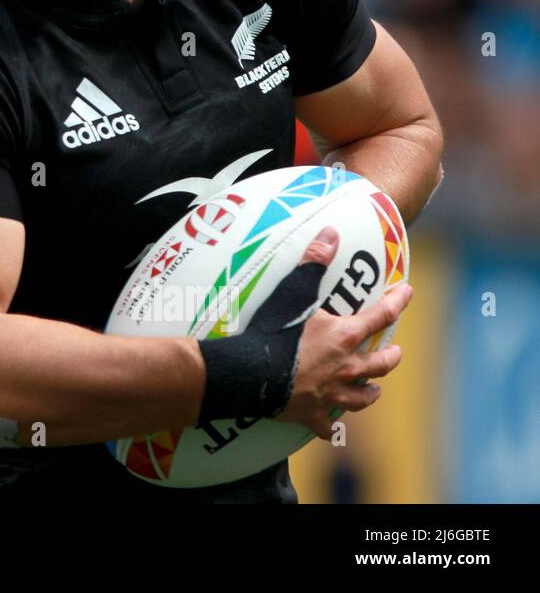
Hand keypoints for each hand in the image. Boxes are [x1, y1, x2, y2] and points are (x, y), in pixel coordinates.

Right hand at [273, 226, 411, 439]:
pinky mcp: (312, 416)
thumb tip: (331, 233)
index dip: (397, 302)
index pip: (380, 317)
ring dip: (371, 390)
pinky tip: (331, 426)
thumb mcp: (293, 293)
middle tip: (396, 351)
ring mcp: (331, 395)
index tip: (408, 292)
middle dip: (391, 357)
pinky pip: (328, 426)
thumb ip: (313, 263)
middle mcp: (346, 368)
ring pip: (363, 397)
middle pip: (380, 364)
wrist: (250, 375)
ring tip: (375, 388)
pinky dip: (330, 425)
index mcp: (344, 337)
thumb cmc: (273, 333)